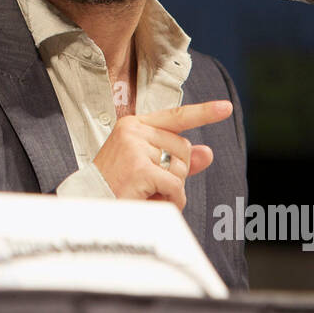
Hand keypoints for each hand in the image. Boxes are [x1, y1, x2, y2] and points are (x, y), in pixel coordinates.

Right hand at [91, 100, 232, 209]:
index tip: (226, 107)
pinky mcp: (140, 168)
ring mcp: (136, 147)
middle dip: (176, 172)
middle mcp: (134, 130)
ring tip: (147, 193)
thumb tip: (208, 153)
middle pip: (184, 148)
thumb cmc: (115, 187)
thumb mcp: (147, 168)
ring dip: (172, 189)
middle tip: (150, 184)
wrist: (88, 205)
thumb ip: (177, 159)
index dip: (203, 113)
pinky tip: (151, 201)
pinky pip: (176, 186)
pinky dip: (171, 200)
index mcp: (133, 125)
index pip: (175, 116)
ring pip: (181, 168)